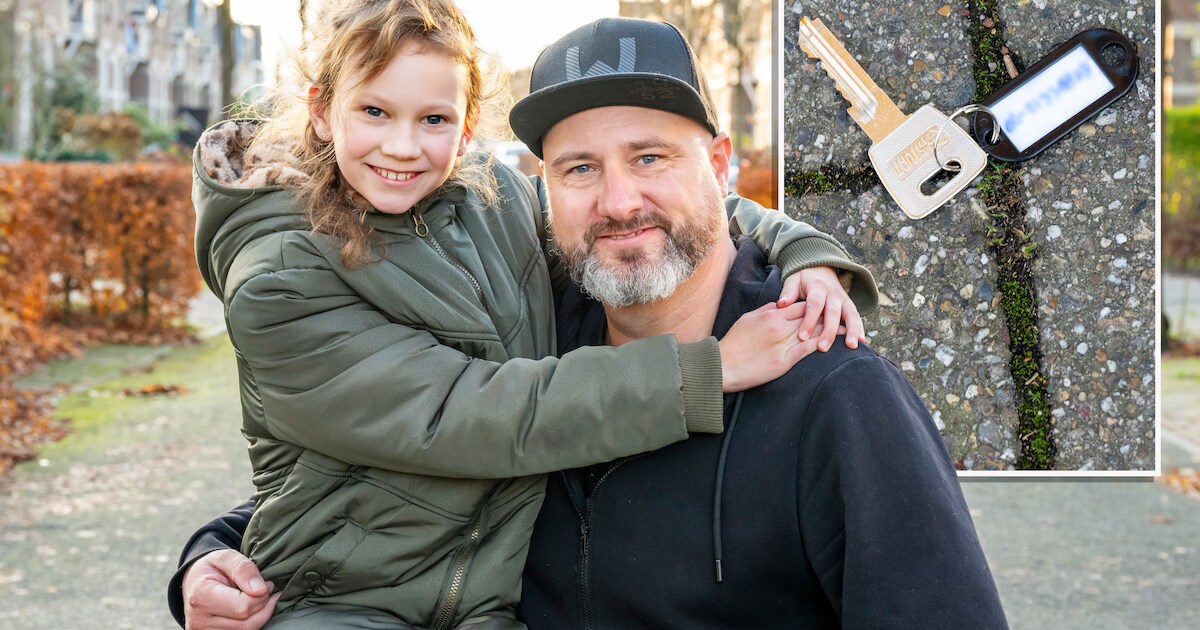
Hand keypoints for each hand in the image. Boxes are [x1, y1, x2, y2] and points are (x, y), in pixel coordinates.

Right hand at [183, 549, 279, 629]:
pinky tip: (253, 610)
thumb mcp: (226, 557)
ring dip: (259, 616)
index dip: (262, 595)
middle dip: (263, 607)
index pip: (243, 607)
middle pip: (246, 624)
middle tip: (267, 591)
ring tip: (259, 598)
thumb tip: (260, 590)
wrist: (193, 581)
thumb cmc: (212, 568)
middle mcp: (199, 620)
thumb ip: (244, 569)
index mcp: (201, 596)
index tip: (266, 583)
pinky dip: (251, 623)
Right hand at [719, 301, 842, 391]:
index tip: (827, 308)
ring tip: (847, 329)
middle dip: (828, 316)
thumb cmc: (732, 343)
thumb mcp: (747, 319)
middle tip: (844, 316)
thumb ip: (765, 311)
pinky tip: (835, 344)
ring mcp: (783, 343)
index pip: (800, 306)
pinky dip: (823, 344)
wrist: (723, 365)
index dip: (816, 307)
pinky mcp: (785, 360)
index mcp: (771, 314)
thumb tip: (779, 306)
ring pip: (813, 331)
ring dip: (831, 329)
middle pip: (811, 316)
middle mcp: (780, 326)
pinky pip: (808, 349)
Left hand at [778, 266, 863, 350]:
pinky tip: (860, 342)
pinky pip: (857, 317)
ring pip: (850, 314)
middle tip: (823, 348)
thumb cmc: (804, 279)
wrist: (821, 268)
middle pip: (833, 313)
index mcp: (817, 288)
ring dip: (852, 330)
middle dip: (829, 331)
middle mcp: (833, 294)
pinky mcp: (850, 305)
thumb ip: (788, 292)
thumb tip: (781, 304)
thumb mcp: (793, 280)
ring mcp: (844, 299)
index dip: (809, 321)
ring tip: (852, 345)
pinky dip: (860, 329)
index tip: (802, 337)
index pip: (814, 305)